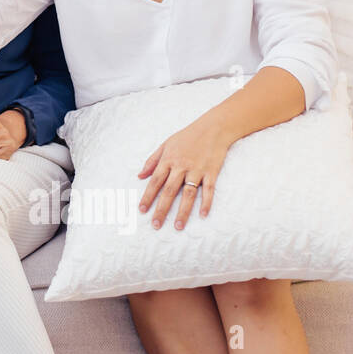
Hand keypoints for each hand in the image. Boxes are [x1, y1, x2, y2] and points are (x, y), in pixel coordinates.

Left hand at [137, 116, 231, 230]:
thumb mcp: (166, 144)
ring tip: (177, 226)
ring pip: (188, 193)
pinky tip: (202, 215)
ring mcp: (197, 170)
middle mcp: (181, 166)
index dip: (147, 197)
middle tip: (155, 225)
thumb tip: (140, 175)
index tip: (142, 210)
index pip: (155, 182)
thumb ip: (152, 161)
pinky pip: (208, 190)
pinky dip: (206, 202)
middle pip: (169, 191)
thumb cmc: (187, 136)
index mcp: (168, 160)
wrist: (213, 128)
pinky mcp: (211, 172)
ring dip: (182, 211)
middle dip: (161, 209)